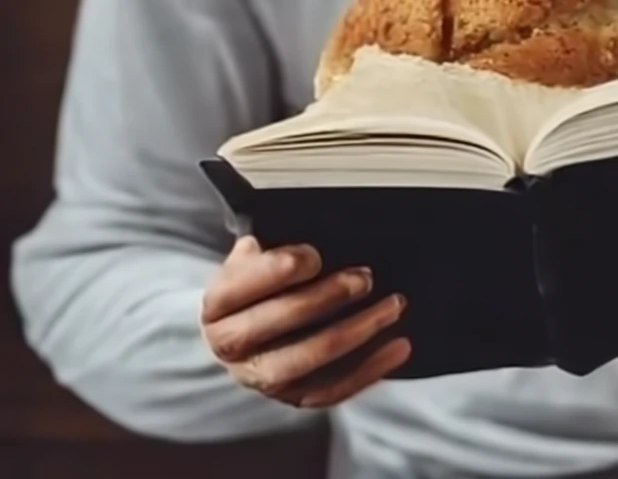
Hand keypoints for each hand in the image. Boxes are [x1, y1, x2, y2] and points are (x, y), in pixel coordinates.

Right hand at [201, 236, 410, 407]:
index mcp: (217, 304)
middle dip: (326, 298)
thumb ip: (269, 241)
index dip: (276, 271)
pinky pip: (332, 390)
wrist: (245, 328)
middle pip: (276, 324)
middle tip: (364, 278)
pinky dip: (369, 369)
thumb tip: (297, 222)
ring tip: (392, 306)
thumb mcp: (254, 254)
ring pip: (307, 361)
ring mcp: (261, 377)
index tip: (314, 255)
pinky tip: (398, 346)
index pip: (238, 287)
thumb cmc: (258, 282)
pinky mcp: (292, 397)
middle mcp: (231, 346)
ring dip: (356, 333)